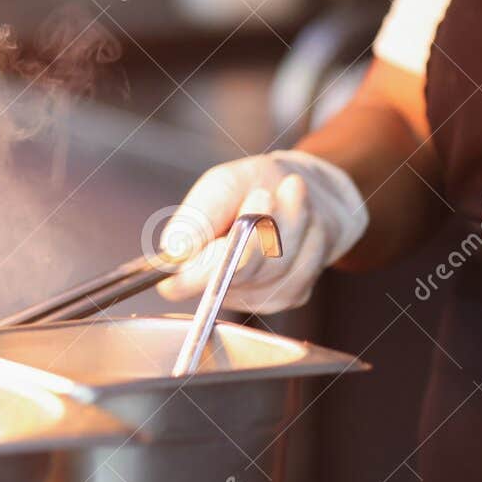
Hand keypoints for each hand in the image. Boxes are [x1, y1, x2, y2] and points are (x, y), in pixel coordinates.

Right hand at [154, 150, 369, 313]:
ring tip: (290, 190)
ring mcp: (255, 297)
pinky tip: (304, 214)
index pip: (183, 282)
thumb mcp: (223, 184)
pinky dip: (308, 235)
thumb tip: (174, 248)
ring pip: (276, 266)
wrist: (301, 189)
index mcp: (187, 260)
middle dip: (256, 229)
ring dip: (289, 223)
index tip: (221, 239)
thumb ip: (199, 214)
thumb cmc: (253, 185)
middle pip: (238, 270)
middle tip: (263, 195)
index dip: (199, 270)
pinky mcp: (290, 296)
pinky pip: (303, 269)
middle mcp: (217, 285)